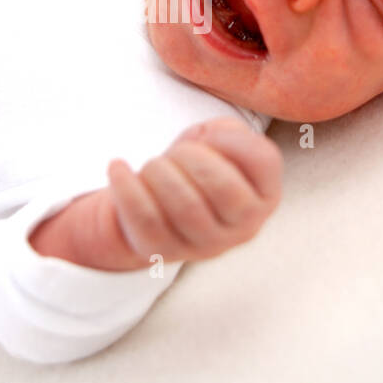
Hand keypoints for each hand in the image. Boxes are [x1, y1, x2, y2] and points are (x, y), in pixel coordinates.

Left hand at [103, 116, 282, 266]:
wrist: (156, 204)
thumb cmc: (196, 168)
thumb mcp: (220, 141)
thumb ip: (228, 131)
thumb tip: (213, 139)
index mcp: (264, 196)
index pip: (263, 162)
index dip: (231, 139)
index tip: (207, 137)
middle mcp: (243, 228)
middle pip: (223, 187)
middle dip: (191, 157)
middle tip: (175, 153)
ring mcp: (204, 246)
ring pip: (186, 205)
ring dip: (160, 171)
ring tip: (153, 165)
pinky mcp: (164, 252)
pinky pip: (145, 218)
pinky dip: (127, 185)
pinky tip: (118, 167)